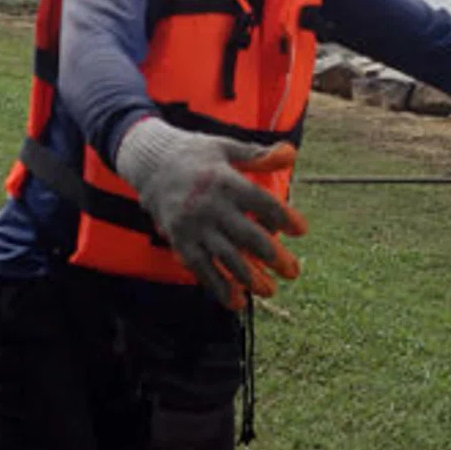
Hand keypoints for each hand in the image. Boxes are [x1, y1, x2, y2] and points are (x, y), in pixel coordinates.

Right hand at [116, 118, 308, 306]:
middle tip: (293, 272)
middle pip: (246, 234)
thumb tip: (291, 153)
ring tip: (270, 291)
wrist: (149, 162)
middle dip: (272, 256)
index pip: (260, 201)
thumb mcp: (226, 147)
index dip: (282, 217)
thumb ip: (258, 156)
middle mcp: (209, 205)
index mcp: (224, 180)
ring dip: (249, 277)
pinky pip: (200, 267)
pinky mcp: (180, 240)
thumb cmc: (195, 154)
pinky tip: (236, 302)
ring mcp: (192, 225)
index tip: (302, 230)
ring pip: (225, 256)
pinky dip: (218, 286)